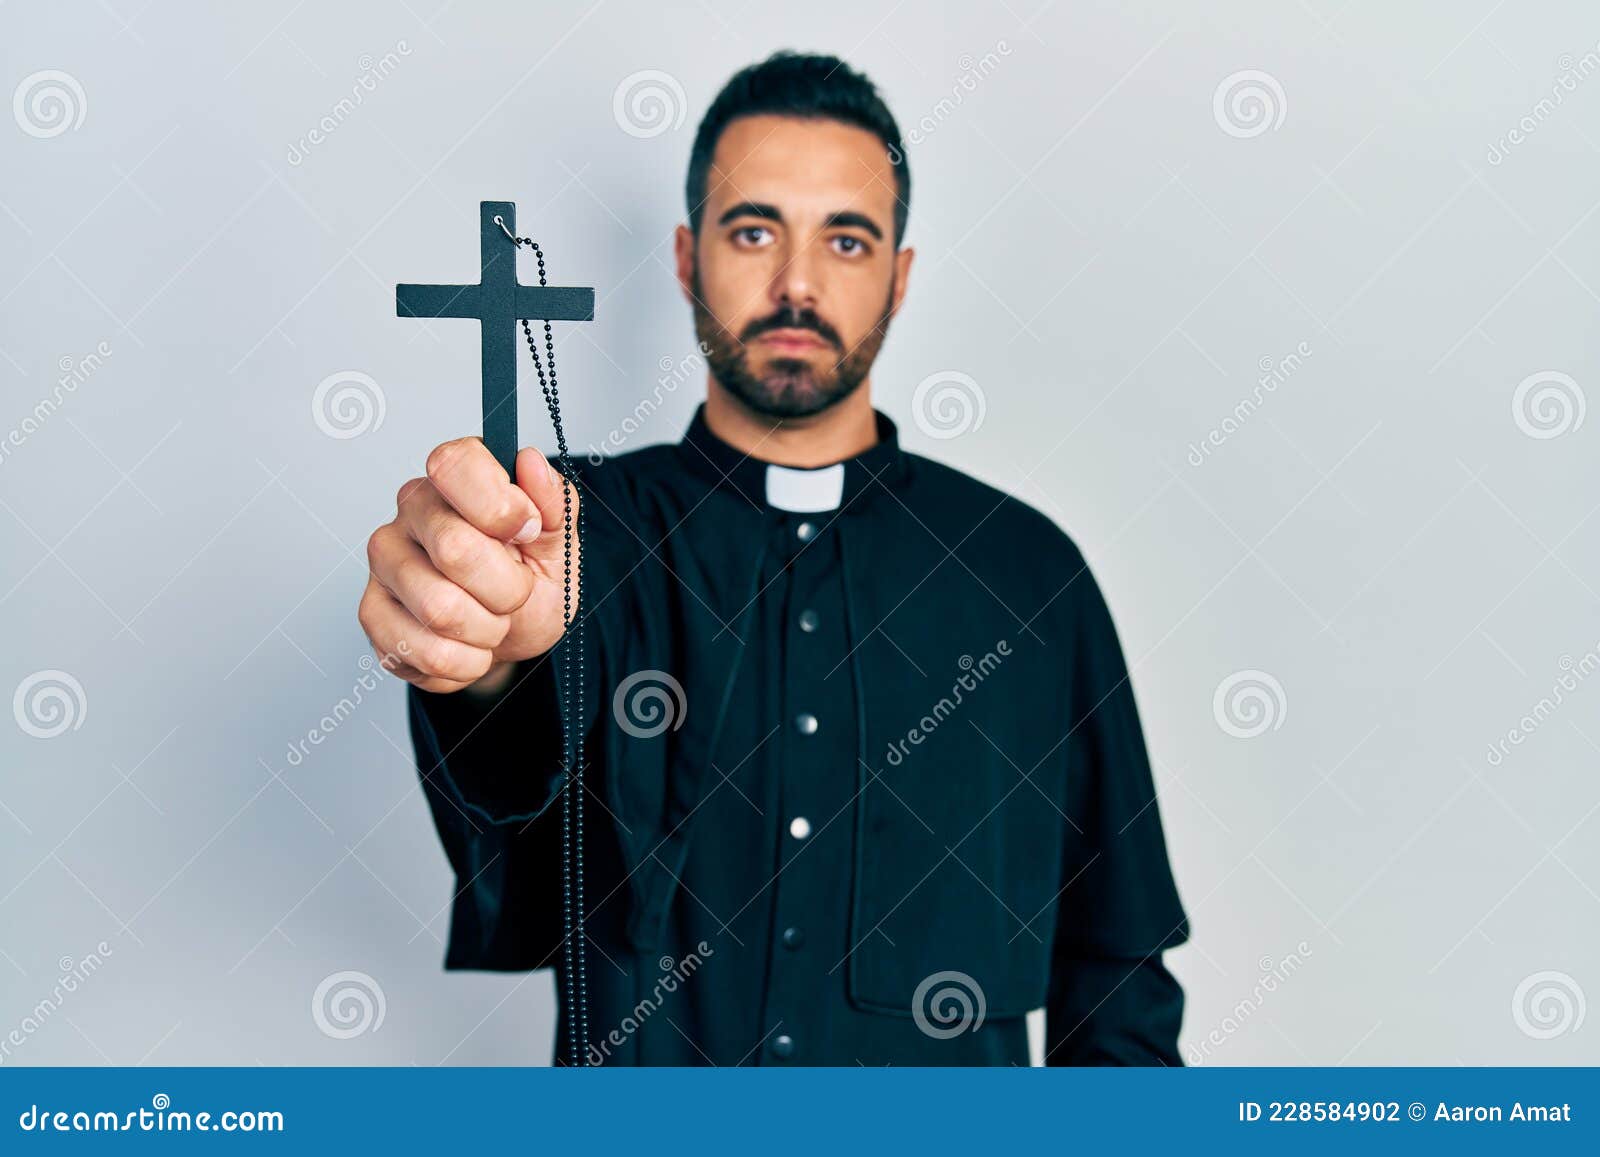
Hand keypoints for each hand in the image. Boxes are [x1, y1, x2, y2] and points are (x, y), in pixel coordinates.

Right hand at [358, 436, 580, 694]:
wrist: (512, 634)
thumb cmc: (529, 576)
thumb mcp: (558, 540)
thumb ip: (554, 501)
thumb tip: (530, 462)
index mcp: (455, 479)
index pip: (455, 465)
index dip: (502, 508)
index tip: (528, 532)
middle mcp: (410, 511)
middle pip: (454, 549)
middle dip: (507, 588)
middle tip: (516, 592)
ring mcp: (385, 563)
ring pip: (440, 610)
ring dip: (488, 630)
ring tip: (492, 620)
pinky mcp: (373, 614)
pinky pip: (427, 653)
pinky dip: (467, 663)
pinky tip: (469, 645)